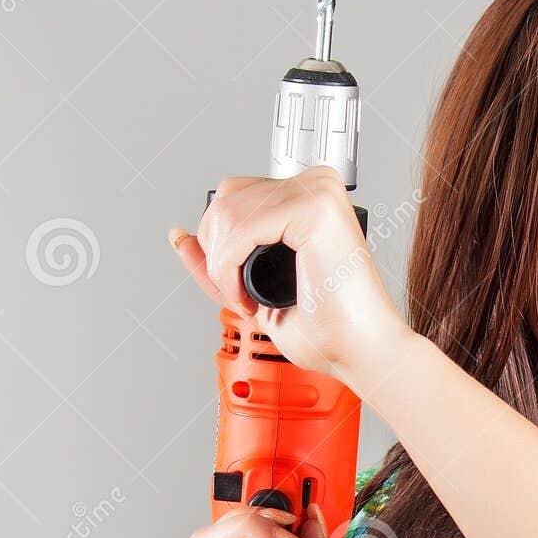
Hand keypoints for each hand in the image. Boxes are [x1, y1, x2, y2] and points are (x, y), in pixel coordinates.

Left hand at [168, 165, 409, 392]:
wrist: (359, 352)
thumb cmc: (328, 329)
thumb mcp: (255, 287)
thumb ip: (220, 259)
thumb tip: (179, 233)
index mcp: (311, 197)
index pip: (236, 195)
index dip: (219, 243)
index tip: (233, 286)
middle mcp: (317, 185)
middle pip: (227, 196)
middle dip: (216, 254)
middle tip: (240, 296)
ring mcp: (318, 191)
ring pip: (228, 212)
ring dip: (221, 267)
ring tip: (247, 299)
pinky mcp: (316, 208)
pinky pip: (241, 227)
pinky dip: (230, 268)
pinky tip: (251, 297)